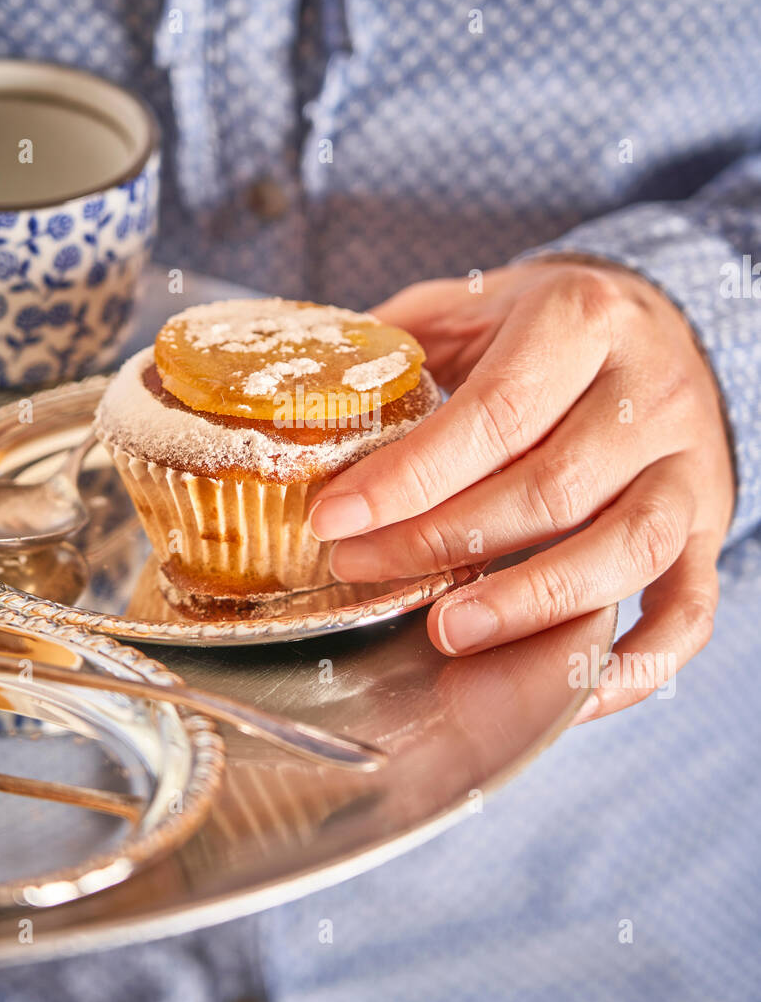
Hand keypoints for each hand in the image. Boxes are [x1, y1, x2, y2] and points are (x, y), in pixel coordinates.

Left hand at [308, 261, 734, 719]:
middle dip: (444, 542)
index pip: (495, 412)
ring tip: (446, 634)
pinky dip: (636, 666)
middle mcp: (651, 391)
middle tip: (361, 571)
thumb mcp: (471, 306)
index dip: (410, 477)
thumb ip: (397, 348)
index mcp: (582, 320)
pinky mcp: (708, 525)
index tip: (335, 521)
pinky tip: (567, 695)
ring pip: (629, 549)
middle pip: (553, 489)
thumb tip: (293, 407)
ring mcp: (690, 465)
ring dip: (532, 605)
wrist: (661, 324)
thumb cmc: (543, 326)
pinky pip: (691, 610)